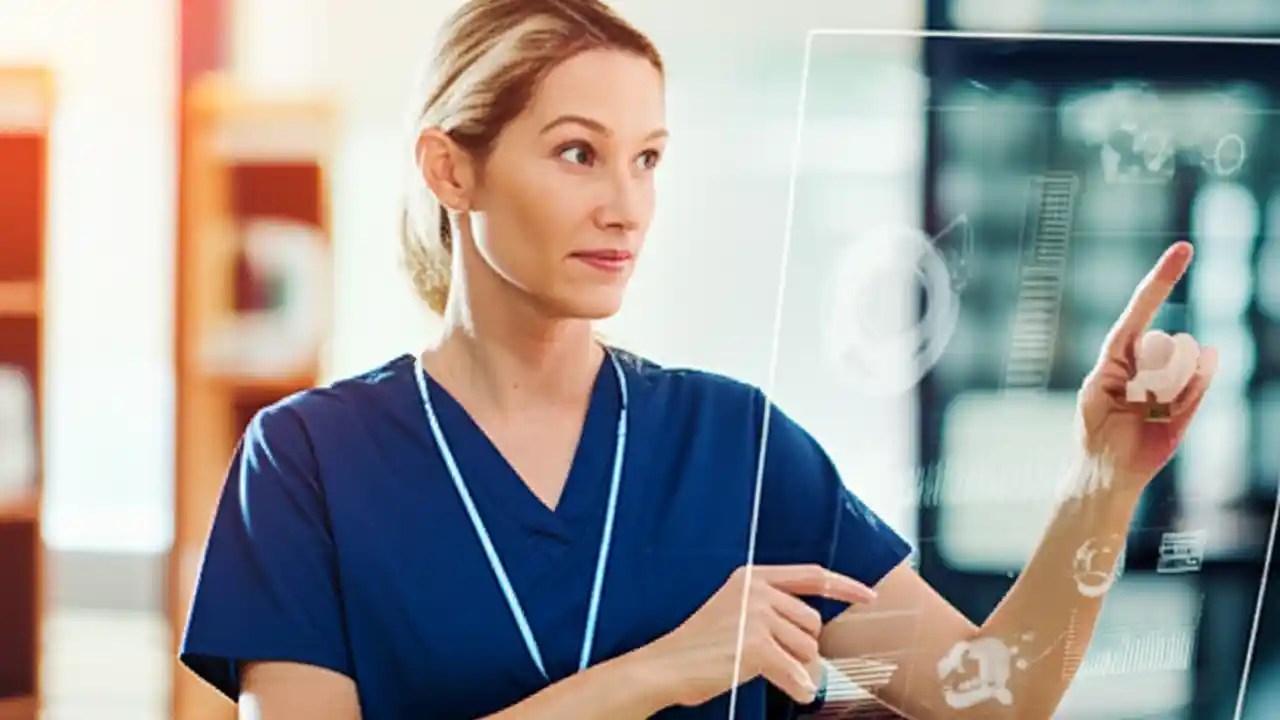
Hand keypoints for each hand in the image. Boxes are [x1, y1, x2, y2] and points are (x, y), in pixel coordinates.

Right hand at [643, 564, 875, 707]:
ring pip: (807, 649)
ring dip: (794, 667)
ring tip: (760, 669)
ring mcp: (756, 616)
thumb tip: (813, 631)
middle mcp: (757, 590)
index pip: (811, 575)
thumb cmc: (701, 646)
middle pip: (813, 622)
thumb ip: (772, 608)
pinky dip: (797, 688)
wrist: (667, 665)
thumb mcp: (736, 610)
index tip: (869, 596)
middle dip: (801, 647)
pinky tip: (789, 692)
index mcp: (753, 577)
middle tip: (769, 658)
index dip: (844, 586)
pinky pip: (796, 673)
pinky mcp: (757, 646)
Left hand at [1077, 241, 1218, 487]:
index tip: (1184, 248)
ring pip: (1184, 360)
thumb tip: (1160, 350)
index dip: (1162, 279)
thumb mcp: (1098, 393)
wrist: (1109, 470)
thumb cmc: (1095, 428)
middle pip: (1163, 343)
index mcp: (1121, 351)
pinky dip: (1188, 391)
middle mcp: (1149, 359)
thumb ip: (1124, 368)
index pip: (1143, 307)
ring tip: (1146, 410)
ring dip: (1166, 386)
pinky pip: (1200, 381)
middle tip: (1132, 398)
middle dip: (1151, 370)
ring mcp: (1172, 378)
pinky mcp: (1190, 399)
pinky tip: (1168, 411)